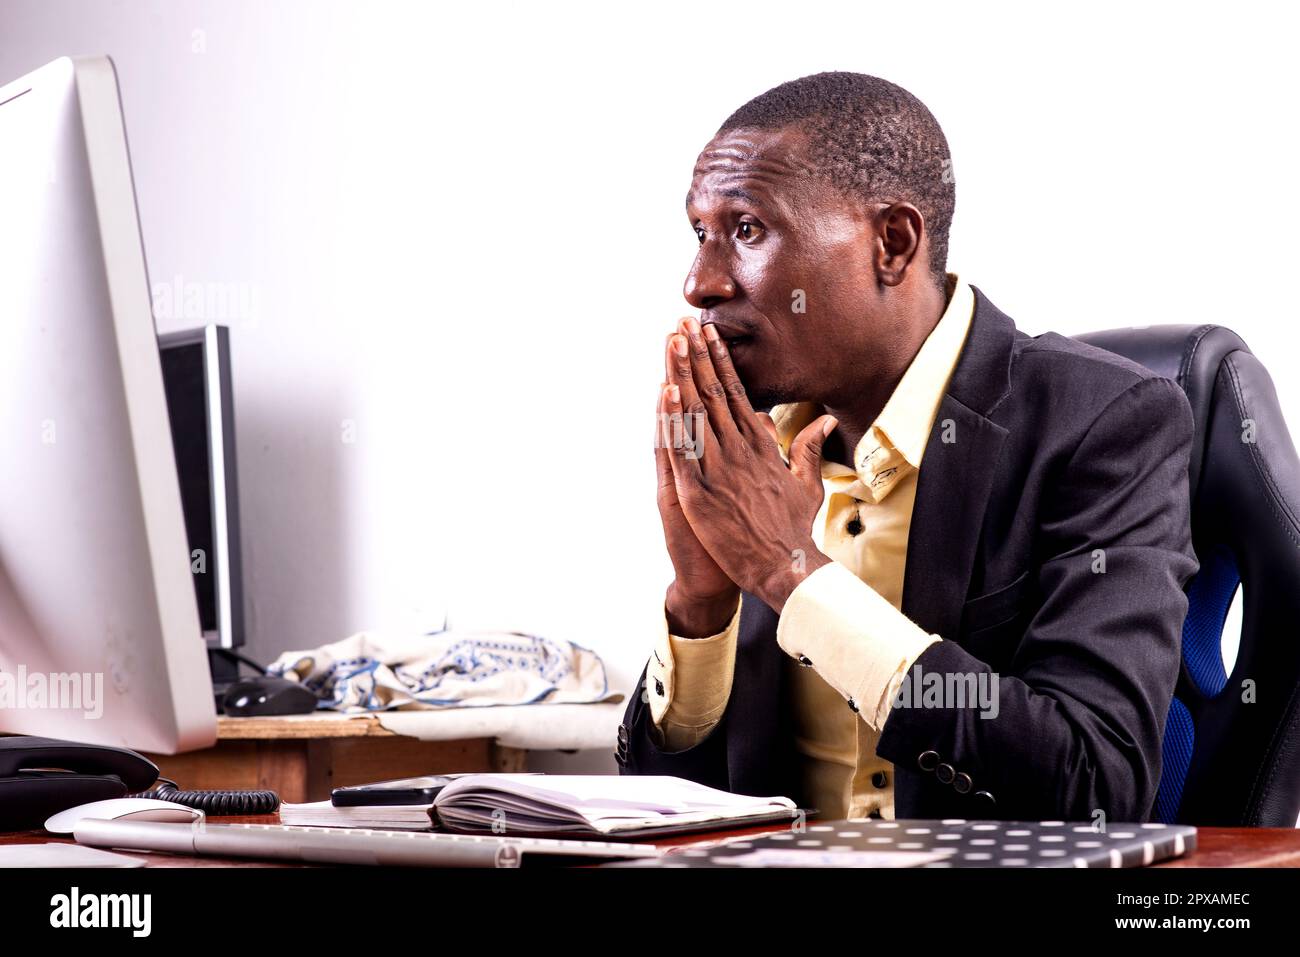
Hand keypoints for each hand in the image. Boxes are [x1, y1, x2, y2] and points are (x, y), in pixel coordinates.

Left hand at [661, 317, 834, 611]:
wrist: (784, 566)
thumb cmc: (793, 528)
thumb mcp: (806, 483)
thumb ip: (808, 448)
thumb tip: (824, 422)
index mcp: (760, 445)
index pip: (736, 393)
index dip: (721, 362)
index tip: (710, 335)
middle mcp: (738, 450)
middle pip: (713, 393)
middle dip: (698, 356)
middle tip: (684, 323)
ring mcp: (718, 469)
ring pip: (696, 413)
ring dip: (683, 375)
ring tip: (674, 343)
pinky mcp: (699, 492)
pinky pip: (682, 450)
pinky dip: (673, 420)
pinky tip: (665, 393)